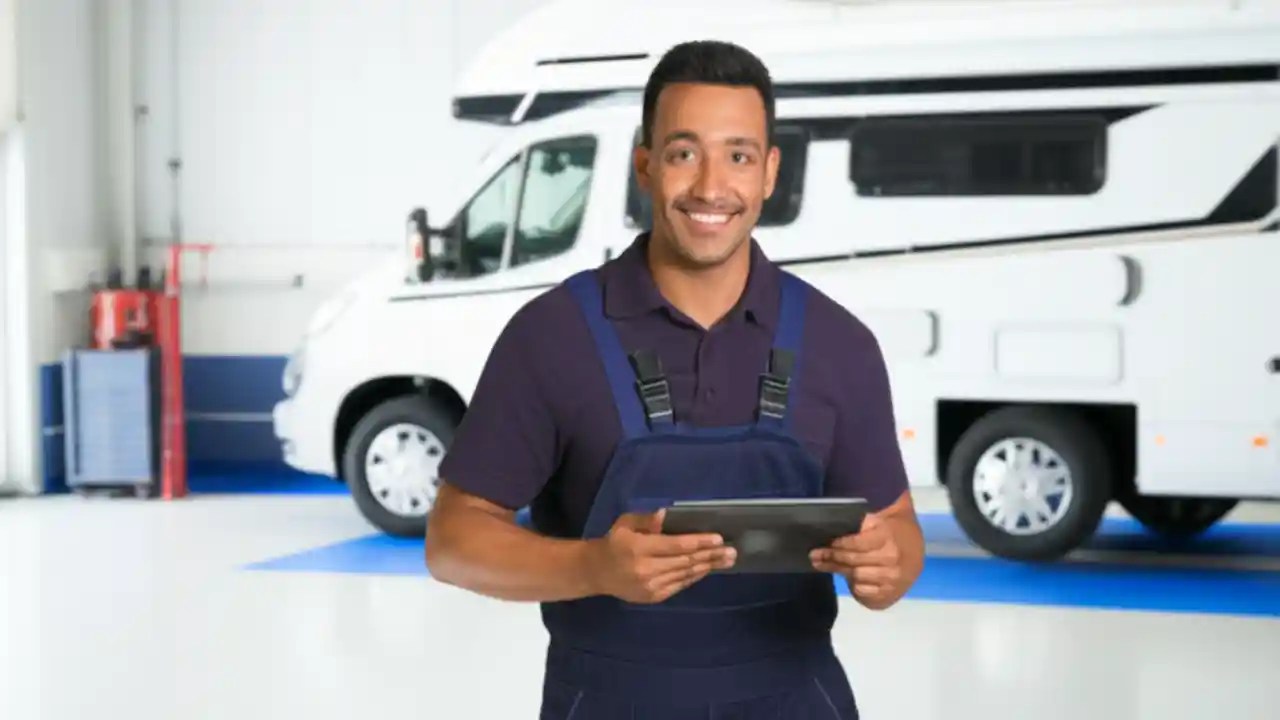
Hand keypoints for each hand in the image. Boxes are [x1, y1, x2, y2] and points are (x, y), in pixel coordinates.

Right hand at [584, 509, 736, 603]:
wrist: (598, 572)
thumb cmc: (615, 542)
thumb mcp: (626, 523)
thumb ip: (646, 520)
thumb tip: (666, 515)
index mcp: (639, 548)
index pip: (676, 545)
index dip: (699, 542)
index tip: (718, 538)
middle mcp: (646, 569)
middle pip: (686, 561)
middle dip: (711, 555)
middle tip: (732, 551)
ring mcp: (651, 586)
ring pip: (686, 574)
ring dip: (708, 567)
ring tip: (726, 560)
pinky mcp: (654, 596)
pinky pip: (680, 585)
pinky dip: (695, 576)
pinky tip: (707, 569)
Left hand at [810, 513, 901, 605]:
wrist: (917, 549)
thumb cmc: (894, 530)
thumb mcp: (881, 519)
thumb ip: (862, 524)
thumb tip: (835, 527)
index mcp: (888, 539)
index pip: (857, 544)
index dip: (839, 544)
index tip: (826, 543)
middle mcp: (891, 561)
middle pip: (853, 562)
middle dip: (831, 558)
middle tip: (814, 555)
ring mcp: (892, 580)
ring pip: (856, 577)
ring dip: (839, 571)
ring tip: (824, 564)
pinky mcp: (890, 594)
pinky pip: (864, 593)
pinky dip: (854, 586)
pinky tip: (848, 578)